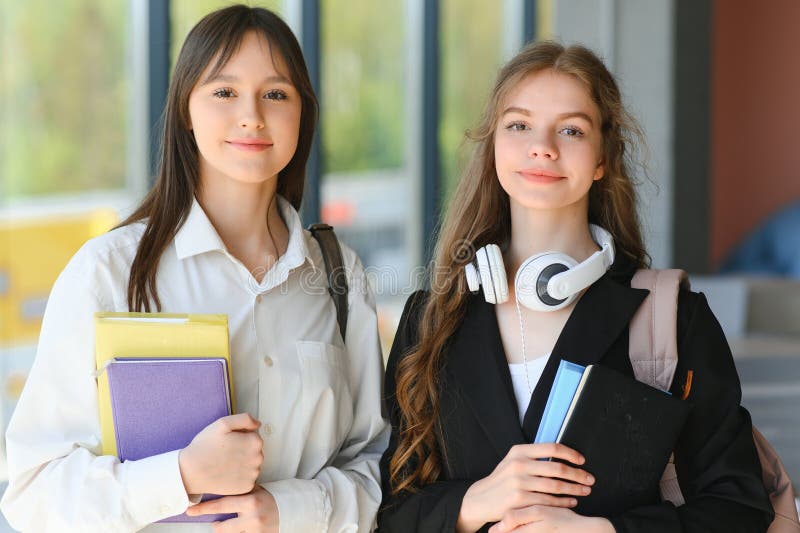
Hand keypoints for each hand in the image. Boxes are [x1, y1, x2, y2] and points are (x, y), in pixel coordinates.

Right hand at [179, 413, 262, 494]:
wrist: (191, 472)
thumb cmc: (206, 446)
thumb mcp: (223, 423)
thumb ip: (244, 419)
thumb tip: (258, 424)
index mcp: (255, 441)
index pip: (253, 436)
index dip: (239, 437)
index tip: (227, 442)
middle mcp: (259, 458)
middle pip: (254, 451)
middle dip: (243, 450)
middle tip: (225, 453)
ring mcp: (254, 474)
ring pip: (251, 465)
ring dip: (242, 464)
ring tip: (224, 464)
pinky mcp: (248, 487)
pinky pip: (247, 479)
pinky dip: (239, 477)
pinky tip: (227, 474)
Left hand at [186, 485, 277, 532]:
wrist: (293, 510)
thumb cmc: (271, 498)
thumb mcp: (256, 490)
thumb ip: (240, 489)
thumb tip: (217, 483)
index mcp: (250, 502)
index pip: (221, 505)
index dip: (204, 509)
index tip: (190, 510)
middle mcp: (252, 518)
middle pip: (222, 528)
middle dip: (216, 526)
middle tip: (214, 523)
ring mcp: (256, 531)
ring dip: (228, 530)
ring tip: (230, 525)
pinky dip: (241, 532)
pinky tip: (243, 528)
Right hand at [456, 443, 594, 532]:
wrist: (481, 499)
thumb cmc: (502, 480)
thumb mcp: (513, 461)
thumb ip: (533, 456)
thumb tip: (561, 454)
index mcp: (519, 451)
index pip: (552, 448)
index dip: (570, 453)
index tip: (582, 460)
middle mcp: (519, 464)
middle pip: (557, 468)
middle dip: (578, 474)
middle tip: (590, 479)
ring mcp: (519, 483)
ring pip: (555, 486)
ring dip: (574, 489)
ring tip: (585, 490)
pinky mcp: (520, 500)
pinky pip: (548, 501)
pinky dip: (563, 502)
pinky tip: (571, 501)